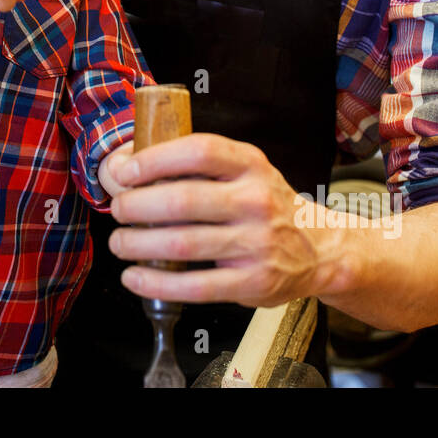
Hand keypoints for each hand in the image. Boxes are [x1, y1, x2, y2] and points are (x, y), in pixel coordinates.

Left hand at [104, 133, 341, 308]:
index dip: (155, 160)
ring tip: (119, 243)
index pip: (199, 152)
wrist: (318, 248)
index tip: (125, 172)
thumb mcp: (244, 171)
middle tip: (118, 210)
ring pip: (182, 244)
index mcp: (250, 164)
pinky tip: (134, 277)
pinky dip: (156, 283)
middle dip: (136, 206)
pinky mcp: (253, 282)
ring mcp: (256, 243)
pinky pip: (194, 286)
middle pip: (183, 200)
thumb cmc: (265, 205)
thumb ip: (198, 167)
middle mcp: (256, 200)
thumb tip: (129, 164)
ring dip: (138, 244)